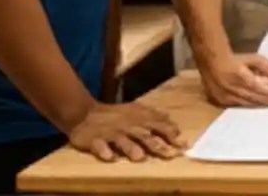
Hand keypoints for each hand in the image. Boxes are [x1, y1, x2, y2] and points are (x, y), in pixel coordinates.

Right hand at [67, 101, 184, 162]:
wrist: (85, 113)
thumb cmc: (115, 115)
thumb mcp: (136, 111)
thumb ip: (154, 117)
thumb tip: (172, 121)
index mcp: (139, 120)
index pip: (158, 126)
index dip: (170, 135)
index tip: (182, 144)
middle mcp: (128, 127)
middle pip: (144, 136)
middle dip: (157, 145)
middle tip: (169, 154)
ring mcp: (111, 133)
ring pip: (122, 141)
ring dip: (131, 148)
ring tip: (139, 157)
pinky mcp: (94, 140)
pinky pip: (99, 146)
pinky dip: (104, 151)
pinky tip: (109, 157)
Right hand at [197, 52, 267, 107]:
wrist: (211, 62)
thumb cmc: (234, 59)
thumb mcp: (252, 58)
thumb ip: (267, 66)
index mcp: (243, 79)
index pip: (264, 91)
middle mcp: (235, 91)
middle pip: (259, 100)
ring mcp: (228, 98)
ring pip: (250, 105)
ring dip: (265, 105)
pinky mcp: (222, 102)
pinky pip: (241, 106)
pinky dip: (252, 105)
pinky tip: (262, 104)